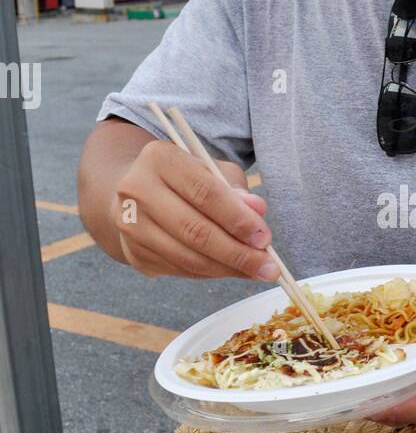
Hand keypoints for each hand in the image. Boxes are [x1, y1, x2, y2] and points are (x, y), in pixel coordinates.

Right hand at [112, 138, 276, 280]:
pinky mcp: (134, 253)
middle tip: (268, 267)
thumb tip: (257, 210)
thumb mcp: (212, 170)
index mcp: (160, 159)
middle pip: (194, 230)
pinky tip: (231, 270)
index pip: (204, 192)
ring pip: (187, 257)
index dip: (237, 218)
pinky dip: (211, 273)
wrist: (136, 193)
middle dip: (237, 253)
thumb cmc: (184, 179)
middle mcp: (137, 191)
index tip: (264, 238)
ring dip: (227, 269)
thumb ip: (236, 189)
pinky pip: (180, 270)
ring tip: (255, 271)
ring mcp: (131, 225)